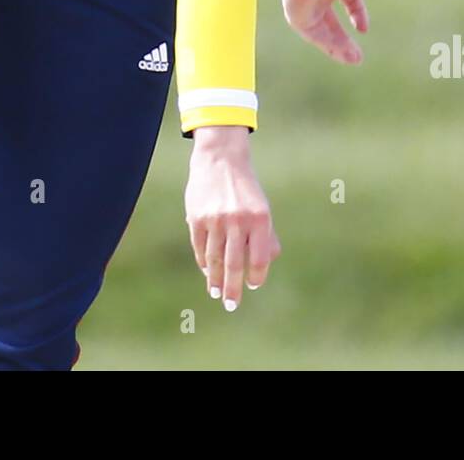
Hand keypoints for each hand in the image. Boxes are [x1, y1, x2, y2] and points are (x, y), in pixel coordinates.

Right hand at [185, 126, 280, 310]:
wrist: (220, 158)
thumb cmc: (245, 187)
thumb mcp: (262, 207)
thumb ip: (266, 235)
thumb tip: (265, 264)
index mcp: (260, 218)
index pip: (259, 258)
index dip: (256, 276)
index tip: (253, 285)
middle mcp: (238, 220)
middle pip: (234, 264)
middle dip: (233, 289)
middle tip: (231, 305)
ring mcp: (216, 219)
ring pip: (214, 259)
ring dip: (215, 279)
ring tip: (216, 292)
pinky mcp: (197, 217)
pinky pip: (200, 247)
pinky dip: (203, 262)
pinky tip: (206, 271)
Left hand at [281, 0, 369, 63]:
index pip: (346, 0)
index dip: (357, 13)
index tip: (364, 29)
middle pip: (330, 24)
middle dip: (344, 40)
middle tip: (358, 57)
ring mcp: (305, 9)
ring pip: (323, 33)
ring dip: (339, 48)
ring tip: (355, 60)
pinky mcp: (297, 20)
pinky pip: (315, 36)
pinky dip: (329, 46)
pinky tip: (344, 56)